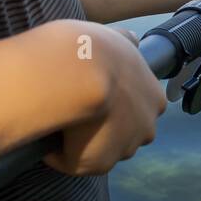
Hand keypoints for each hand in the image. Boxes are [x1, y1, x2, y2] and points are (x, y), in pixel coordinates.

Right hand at [44, 21, 167, 175]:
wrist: (77, 71)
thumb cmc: (92, 49)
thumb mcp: (114, 37)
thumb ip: (124, 42)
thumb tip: (130, 38)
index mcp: (154, 97)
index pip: (138, 108)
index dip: (115, 104)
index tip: (94, 96)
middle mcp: (147, 127)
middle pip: (124, 135)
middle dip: (104, 129)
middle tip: (76, 112)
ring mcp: (124, 148)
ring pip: (101, 150)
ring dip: (82, 142)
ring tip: (59, 124)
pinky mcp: (97, 164)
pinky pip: (72, 163)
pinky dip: (59, 155)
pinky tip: (46, 137)